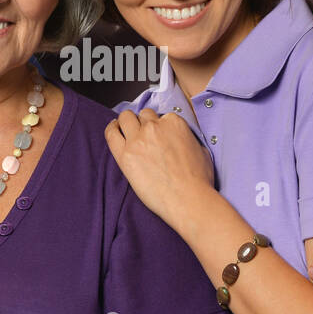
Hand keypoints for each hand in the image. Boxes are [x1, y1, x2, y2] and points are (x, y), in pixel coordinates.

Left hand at [104, 108, 214, 226]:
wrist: (188, 199)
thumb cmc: (198, 180)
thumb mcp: (201, 150)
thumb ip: (187, 139)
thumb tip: (182, 141)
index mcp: (174, 123)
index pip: (161, 116)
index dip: (159, 126)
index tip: (158, 136)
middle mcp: (155, 127)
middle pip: (143, 115)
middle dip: (143, 123)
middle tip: (143, 135)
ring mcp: (138, 139)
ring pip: (126, 118)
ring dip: (127, 123)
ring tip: (125, 130)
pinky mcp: (125, 154)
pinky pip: (111, 133)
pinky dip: (112, 129)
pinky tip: (114, 131)